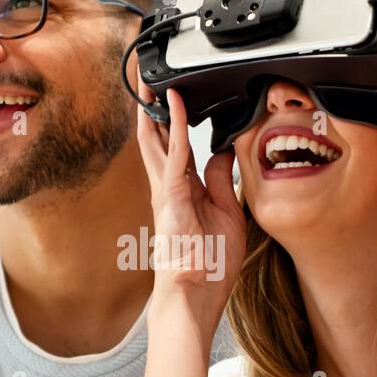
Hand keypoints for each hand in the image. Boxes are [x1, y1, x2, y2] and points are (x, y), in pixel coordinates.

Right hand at [135, 80, 245, 322]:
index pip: (177, 149)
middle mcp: (169, 189)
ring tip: (151, 83)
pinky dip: (175, 127)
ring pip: (156, 141)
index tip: (176, 101)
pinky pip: (174, 154)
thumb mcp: (228, 213)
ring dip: (154, 110)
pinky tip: (176, 105)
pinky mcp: (171, 196)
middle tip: (148, 82)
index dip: (175, 124)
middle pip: (156, 141)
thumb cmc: (210, 264)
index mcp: (184, 192)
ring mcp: (166, 192)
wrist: (197, 294)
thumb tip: (224, 153)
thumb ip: (223, 181)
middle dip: (151, 111)